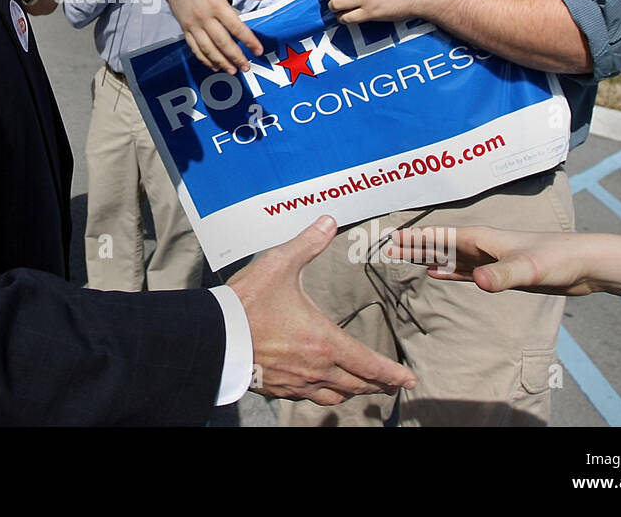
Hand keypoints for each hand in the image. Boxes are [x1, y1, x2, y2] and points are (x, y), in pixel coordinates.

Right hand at [161, 0, 270, 73]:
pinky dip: (204, 59)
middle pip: (222, 42)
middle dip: (236, 57)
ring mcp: (192, 24)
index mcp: (216, 3)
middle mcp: (203, 16)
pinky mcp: (184, 28)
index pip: (236, 26)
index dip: (249, 40)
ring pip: (207, 48)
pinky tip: (214, 66)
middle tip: (247, 67)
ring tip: (233, 71)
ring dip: (221, 62)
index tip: (258, 51)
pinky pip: (194, 47)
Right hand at [228, 216, 417, 404]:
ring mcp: (295, 382)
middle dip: (377, 385)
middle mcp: (315, 368)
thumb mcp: (280, 264)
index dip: (391, 374)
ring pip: (334, 395)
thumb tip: (328, 222)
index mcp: (324, 341)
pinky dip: (323, 394)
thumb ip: (308, 243)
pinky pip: (308, 397)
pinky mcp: (276, 387)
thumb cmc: (247, 301)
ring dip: (352, 391)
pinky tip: (319, 386)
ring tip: (360, 387)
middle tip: (390, 384)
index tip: (407, 379)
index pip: (369, 365)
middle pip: (356, 384)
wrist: (213, 334)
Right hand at [393, 225, 596, 295]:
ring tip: (404, 257)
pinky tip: (436, 272)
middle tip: (387, 248)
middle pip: (439, 243)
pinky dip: (447, 270)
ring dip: (426, 256)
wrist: (583, 264)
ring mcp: (489, 258)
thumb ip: (502, 275)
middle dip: (414, 245)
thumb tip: (476, 282)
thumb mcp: (528, 269)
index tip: (391, 240)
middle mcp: (482, 245)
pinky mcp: (499, 272)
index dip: (416, 239)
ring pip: (448, 255)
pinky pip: (464, 270)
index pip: (440, 236)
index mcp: (482, 238)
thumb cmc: (557, 260)